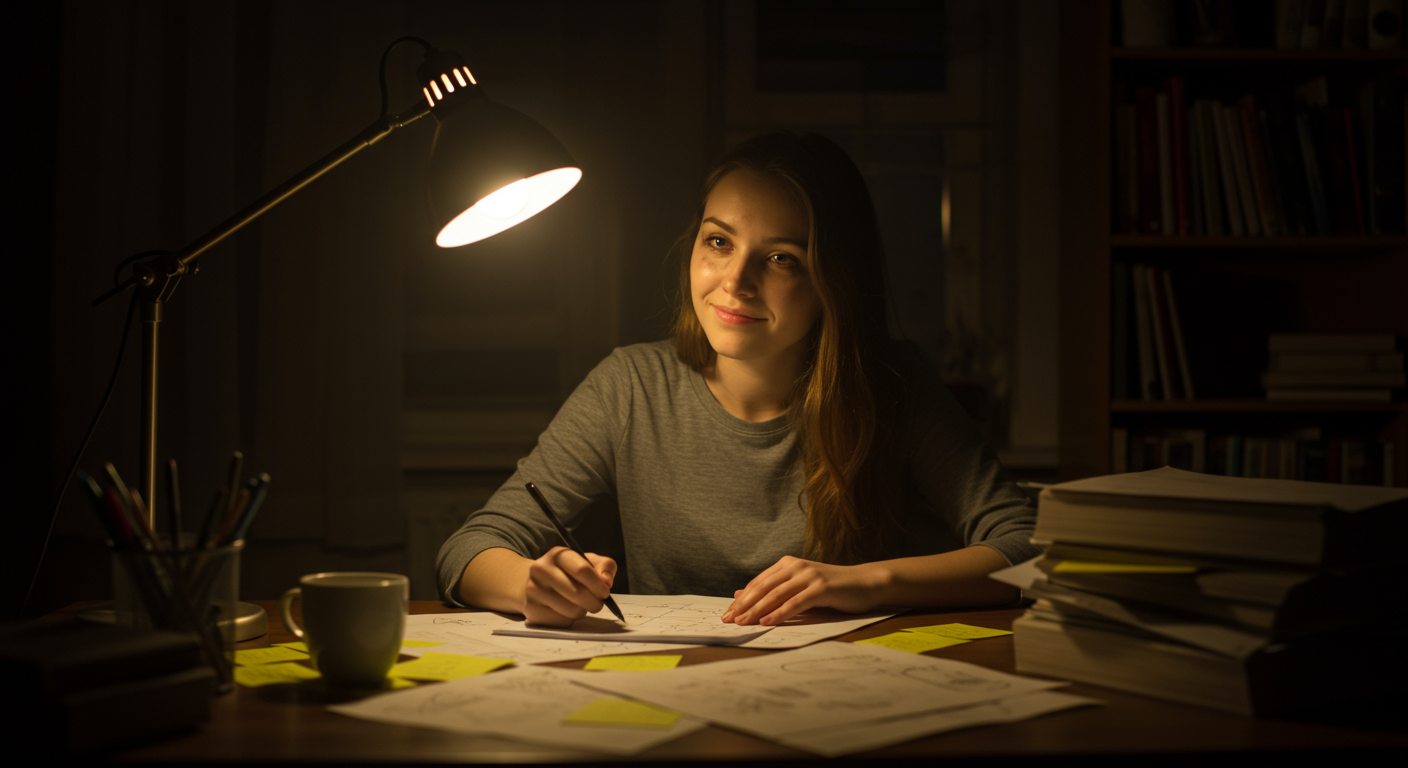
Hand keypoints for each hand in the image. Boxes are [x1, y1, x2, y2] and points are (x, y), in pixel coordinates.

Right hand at [523, 546, 616, 626]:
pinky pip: (562, 621)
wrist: (538, 584)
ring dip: (582, 611)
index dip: (598, 584)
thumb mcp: (589, 562)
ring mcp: (533, 590)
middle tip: (596, 603)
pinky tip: (564, 610)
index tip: (605, 592)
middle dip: (594, 602)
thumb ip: (605, 567)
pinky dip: (569, 619)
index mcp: (558, 554)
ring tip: (578, 604)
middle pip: (578, 593)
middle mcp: (541, 569)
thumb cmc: (569, 573)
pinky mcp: (532, 609)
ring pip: (572, 610)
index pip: (582, 570)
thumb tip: (606, 582)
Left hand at [721, 556, 885, 625]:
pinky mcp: (821, 588)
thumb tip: (741, 595)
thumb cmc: (831, 588)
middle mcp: (796, 566)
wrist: (864, 583)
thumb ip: (774, 590)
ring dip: (757, 610)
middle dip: (744, 605)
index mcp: (788, 564)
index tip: (727, 613)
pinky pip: (796, 602)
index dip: (742, 599)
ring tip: (743, 623)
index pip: (759, 582)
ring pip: (776, 594)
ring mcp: (809, 576)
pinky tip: (768, 621)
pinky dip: (780, 612)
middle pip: (764, 587)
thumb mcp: (799, 587)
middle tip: (729, 620)